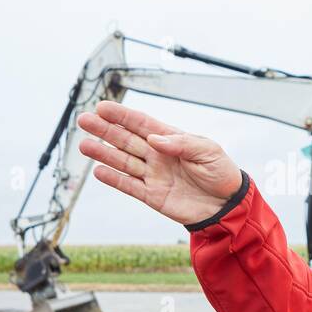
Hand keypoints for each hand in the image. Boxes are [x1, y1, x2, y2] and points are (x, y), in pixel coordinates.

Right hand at [77, 101, 242, 225]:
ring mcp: (153, 175)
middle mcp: (158, 155)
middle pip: (126, 140)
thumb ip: (181, 144)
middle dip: (105, 130)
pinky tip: (98, 171)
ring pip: (123, 161)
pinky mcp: (152, 196)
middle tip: (84, 120)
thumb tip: (153, 139)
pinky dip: (114, 179)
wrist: (227, 205)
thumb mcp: (208, 151)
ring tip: (83, 144)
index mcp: (171, 139)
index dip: (122, 116)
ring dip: (103, 153)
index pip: (142, 124)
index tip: (103, 107)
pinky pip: (129, 186)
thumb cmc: (220, 172)